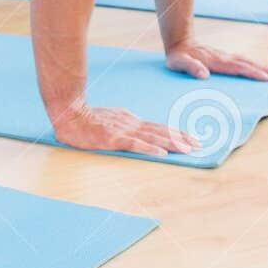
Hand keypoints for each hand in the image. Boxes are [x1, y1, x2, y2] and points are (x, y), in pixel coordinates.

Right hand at [51, 100, 196, 157]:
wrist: (68, 113)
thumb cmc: (84, 119)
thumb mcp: (109, 120)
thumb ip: (122, 126)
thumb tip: (134, 133)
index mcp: (130, 120)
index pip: (157, 127)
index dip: (176, 132)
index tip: (191, 138)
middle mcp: (131, 124)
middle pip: (160, 131)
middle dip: (181, 138)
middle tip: (199, 144)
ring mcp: (123, 130)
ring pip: (153, 138)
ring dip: (172, 144)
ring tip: (188, 149)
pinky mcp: (113, 139)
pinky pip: (135, 144)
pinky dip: (150, 149)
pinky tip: (162, 153)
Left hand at [165, 40, 267, 81]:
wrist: (179, 42)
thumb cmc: (178, 57)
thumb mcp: (178, 63)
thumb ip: (190, 67)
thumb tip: (204, 75)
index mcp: (216, 61)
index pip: (238, 67)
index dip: (252, 72)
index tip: (266, 78)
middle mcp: (224, 58)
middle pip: (247, 63)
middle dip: (264, 70)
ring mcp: (226, 56)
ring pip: (248, 60)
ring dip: (262, 66)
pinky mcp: (225, 57)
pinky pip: (244, 61)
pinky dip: (255, 64)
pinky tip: (262, 69)